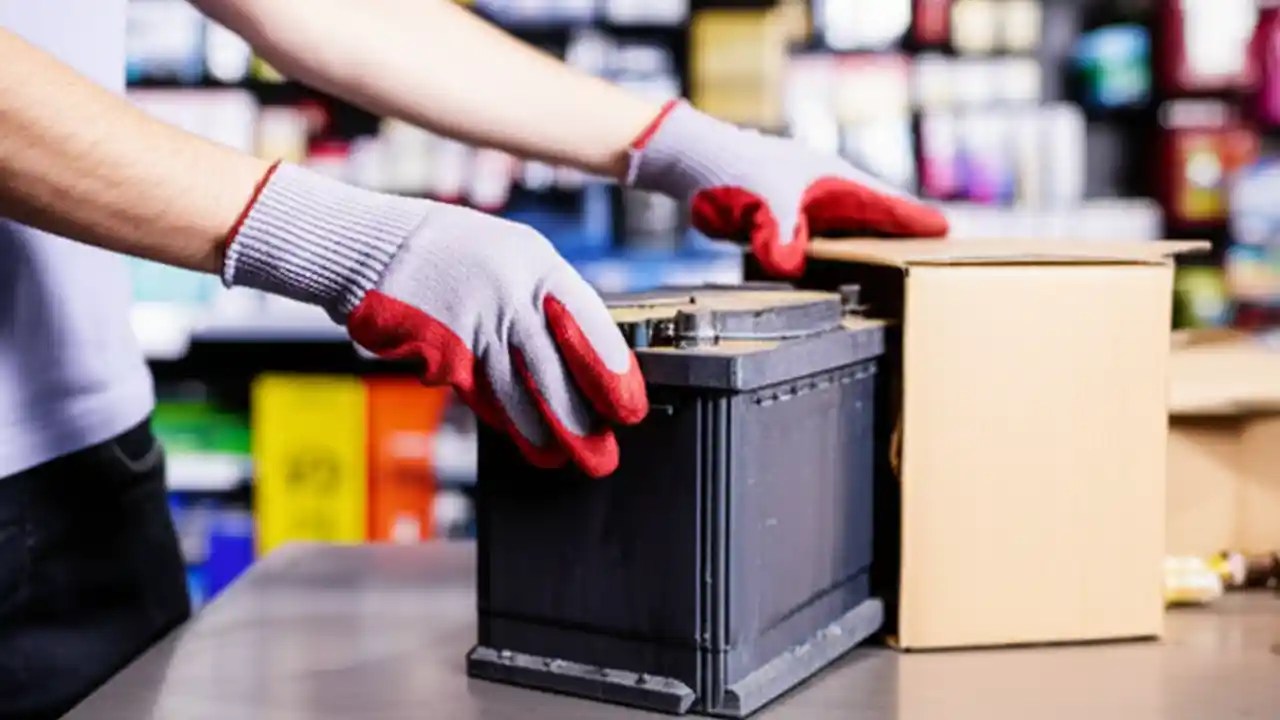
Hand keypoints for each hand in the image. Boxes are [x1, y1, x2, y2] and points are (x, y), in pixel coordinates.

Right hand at [223, 164, 647, 477]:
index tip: (628, 406)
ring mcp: (471, 320)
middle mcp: (508, 290)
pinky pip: (478, 392)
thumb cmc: (453, 253)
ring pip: (516, 391)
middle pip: (554, 370)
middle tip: (601, 454)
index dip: (612, 371)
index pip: (589, 323)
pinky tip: (518, 435)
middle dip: (581, 420)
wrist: (372, 246)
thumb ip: (547, 301)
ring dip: (540, 431)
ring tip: (559, 456)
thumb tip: (588, 356)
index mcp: (536, 264)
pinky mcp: (438, 348)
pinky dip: (499, 417)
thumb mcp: (512, 256)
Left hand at [627, 101, 948, 276]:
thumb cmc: (732, 170)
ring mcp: (808, 209)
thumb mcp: (762, 203)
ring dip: (871, 253)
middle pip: (875, 220)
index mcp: (834, 182)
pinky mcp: (787, 224)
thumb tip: (788, 264)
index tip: (946, 234)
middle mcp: (828, 195)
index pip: (885, 205)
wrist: (693, 163)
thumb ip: (778, 236)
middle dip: (903, 239)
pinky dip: (836, 262)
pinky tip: (840, 282)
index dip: (915, 222)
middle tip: (936, 261)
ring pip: (849, 236)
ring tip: (899, 278)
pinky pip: (821, 247)